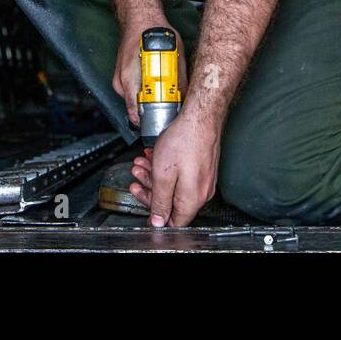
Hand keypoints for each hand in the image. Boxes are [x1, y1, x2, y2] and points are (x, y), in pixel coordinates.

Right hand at [112, 21, 187, 126]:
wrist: (140, 19)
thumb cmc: (153, 32)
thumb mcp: (175, 54)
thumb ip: (180, 78)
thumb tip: (185, 94)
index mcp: (131, 77)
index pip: (135, 109)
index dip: (151, 118)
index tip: (162, 121)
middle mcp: (121, 81)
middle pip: (136, 107)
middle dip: (152, 110)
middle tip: (167, 107)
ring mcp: (119, 80)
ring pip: (134, 100)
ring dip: (148, 100)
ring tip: (161, 92)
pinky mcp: (120, 78)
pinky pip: (132, 92)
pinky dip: (143, 91)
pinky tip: (153, 83)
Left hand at [127, 111, 220, 226]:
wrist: (201, 116)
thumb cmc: (185, 141)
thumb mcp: (163, 175)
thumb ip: (159, 201)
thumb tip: (158, 223)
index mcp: (192, 199)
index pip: (173, 222)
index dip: (155, 217)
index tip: (142, 203)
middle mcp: (202, 192)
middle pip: (171, 202)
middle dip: (149, 188)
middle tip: (136, 178)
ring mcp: (204, 180)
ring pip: (174, 185)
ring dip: (155, 175)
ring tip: (142, 164)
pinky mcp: (203, 168)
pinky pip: (182, 175)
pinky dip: (166, 168)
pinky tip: (155, 157)